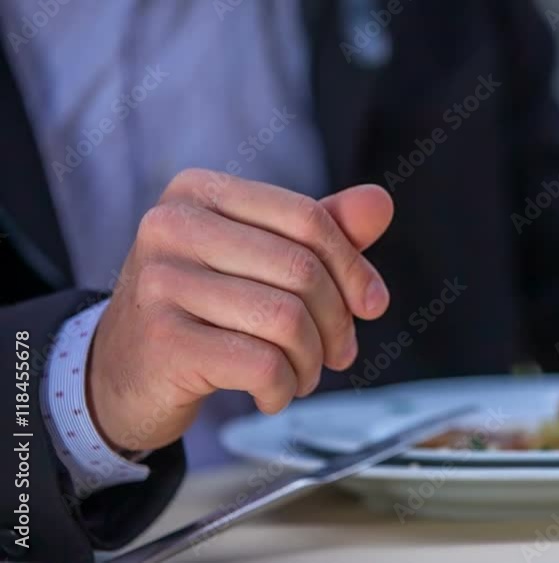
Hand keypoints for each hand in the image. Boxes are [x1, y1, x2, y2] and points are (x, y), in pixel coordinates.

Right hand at [88, 169, 393, 450]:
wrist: (121, 371)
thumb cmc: (202, 307)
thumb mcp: (257, 259)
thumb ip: (320, 231)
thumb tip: (379, 203)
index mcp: (200, 192)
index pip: (307, 219)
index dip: (354, 267)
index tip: (371, 305)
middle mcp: (173, 226)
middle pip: (302, 270)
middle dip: (337, 323)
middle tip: (338, 354)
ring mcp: (161, 282)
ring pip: (286, 320)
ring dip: (311, 361)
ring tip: (303, 375)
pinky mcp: (162, 341)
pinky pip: (261, 365)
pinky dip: (283, 388)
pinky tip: (272, 394)